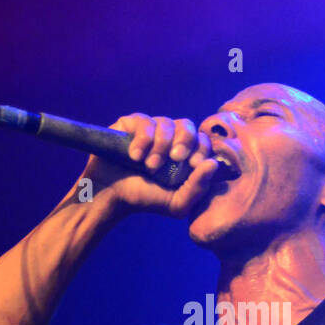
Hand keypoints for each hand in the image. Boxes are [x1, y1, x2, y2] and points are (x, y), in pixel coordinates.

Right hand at [80, 114, 221, 219]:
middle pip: (188, 125)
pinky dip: (143, 139)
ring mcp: (150, 129)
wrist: (111, 196)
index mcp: (184, 154)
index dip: (201, 149)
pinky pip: (144, 121)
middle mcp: (169, 138)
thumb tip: (213, 164)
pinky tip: (134, 156)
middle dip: (185, 141)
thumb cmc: (145, 199)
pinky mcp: (131, 124)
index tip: (192, 164)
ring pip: (166, 123)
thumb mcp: (176, 203)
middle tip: (175, 158)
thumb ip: (198, 188)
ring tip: (149, 166)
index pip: (202, 141)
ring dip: (160, 145)